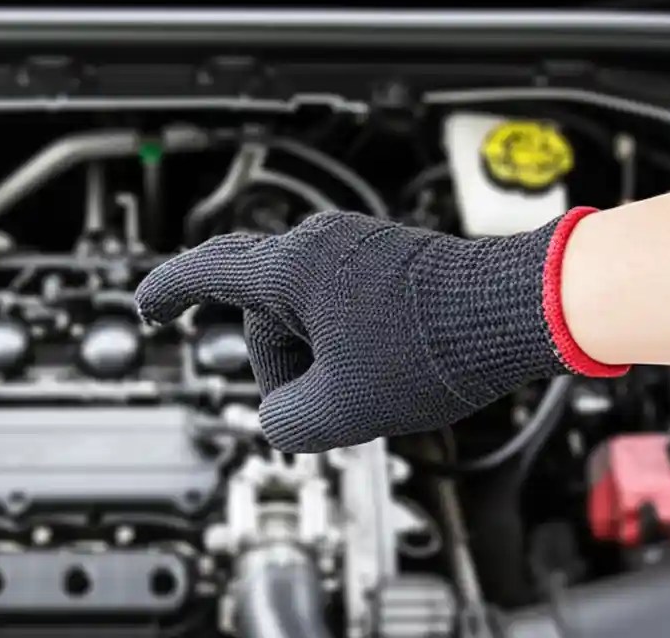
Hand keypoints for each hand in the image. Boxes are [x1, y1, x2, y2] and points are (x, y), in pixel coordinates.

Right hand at [135, 210, 622, 452]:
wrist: (521, 311)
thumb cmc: (437, 346)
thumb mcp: (341, 410)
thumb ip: (286, 425)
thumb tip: (282, 418)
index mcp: (290, 270)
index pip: (205, 273)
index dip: (167, 293)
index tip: (148, 306)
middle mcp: (319, 244)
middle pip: (262, 311)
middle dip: (279, 365)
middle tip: (317, 405)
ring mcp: (357, 246)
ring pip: (307, 313)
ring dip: (321, 358)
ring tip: (372, 386)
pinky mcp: (389, 259)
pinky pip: (344, 305)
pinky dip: (349, 344)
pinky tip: (388, 368)